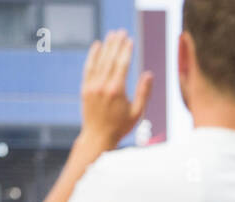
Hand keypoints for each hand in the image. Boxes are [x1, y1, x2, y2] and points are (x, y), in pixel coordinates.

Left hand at [79, 30, 152, 149]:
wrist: (98, 137)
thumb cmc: (121, 126)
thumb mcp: (137, 112)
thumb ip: (144, 92)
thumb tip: (149, 74)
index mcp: (117, 91)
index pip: (122, 64)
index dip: (126, 50)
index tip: (130, 40)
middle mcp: (102, 86)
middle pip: (110, 59)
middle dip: (116, 44)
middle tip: (121, 31)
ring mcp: (92, 86)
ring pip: (99, 61)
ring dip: (106, 46)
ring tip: (112, 35)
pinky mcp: (85, 88)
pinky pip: (88, 67)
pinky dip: (92, 55)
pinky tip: (97, 45)